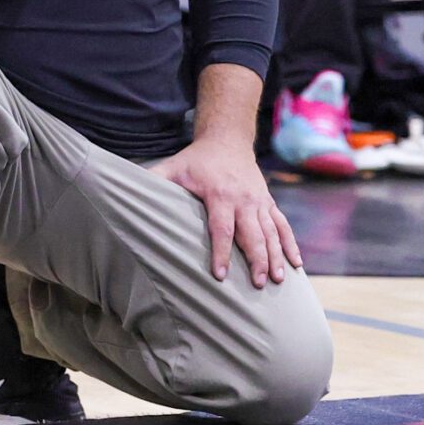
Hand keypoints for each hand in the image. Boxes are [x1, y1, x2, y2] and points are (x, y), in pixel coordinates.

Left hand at [149, 138, 301, 287]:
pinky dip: (291, 245)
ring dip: (276, 257)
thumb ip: (154, 180)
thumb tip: (126, 192)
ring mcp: (259, 201)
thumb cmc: (196, 160)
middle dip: (256, 260)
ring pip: (271, 232)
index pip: (221, 228)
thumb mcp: (173, 166)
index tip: (220, 276)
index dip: (220, 253)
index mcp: (219, 194)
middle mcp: (244, 199)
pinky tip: (297, 265)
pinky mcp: (269, 202)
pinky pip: (283, 225)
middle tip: (257, 284)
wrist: (227, 140)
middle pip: (252, 234)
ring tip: (278, 280)